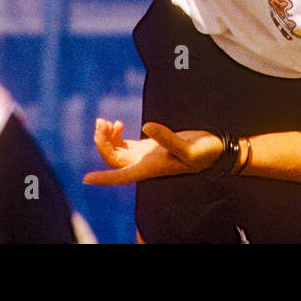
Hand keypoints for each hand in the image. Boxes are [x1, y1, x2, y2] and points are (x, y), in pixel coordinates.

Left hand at [82, 118, 223, 184]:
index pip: (121, 176)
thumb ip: (167, 138)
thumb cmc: (204, 151)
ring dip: (106, 137)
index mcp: (150, 168)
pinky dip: (115, 134)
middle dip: (102, 142)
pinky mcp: (148, 146)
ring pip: (115, 151)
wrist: (214, 149)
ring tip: (106, 121)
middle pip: (113, 159)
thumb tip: (146, 126)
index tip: (86, 179)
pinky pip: (123, 144)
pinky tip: (117, 124)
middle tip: (101, 121)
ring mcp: (144, 155)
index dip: (104, 178)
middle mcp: (144, 164)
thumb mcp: (188, 147)